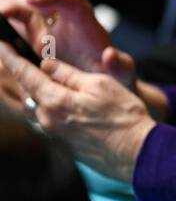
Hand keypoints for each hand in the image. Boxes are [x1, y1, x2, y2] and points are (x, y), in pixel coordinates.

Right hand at [0, 0, 114, 75]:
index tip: (32, 0)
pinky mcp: (42, 35)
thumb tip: (111, 55)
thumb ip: (121, 66)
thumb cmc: (117, 79)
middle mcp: (72, 19)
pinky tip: (0, 11)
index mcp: (89, 25)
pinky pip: (25, 15)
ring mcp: (56, 24)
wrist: (106, 85)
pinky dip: (11, 9)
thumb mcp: (122, 74)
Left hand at [0, 43, 154, 182]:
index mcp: (55, 100)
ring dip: (34, 94)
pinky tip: (58, 107)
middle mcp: (48, 119)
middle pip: (27, 92)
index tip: (1, 47)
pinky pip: (47, 122)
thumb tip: (47, 65)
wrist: (137, 153)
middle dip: (19, 76)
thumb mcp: (100, 85)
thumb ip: (69, 74)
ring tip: (37, 84)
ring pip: (36, 108)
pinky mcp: (64, 145)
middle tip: (12, 62)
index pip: (25, 74)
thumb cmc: (124, 117)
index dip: (11, 59)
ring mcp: (55, 134)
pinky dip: (46, 109)